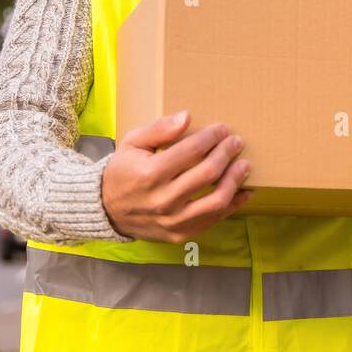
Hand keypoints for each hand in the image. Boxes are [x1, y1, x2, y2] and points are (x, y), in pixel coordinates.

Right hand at [101, 110, 252, 242]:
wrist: (107, 210)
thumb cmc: (123, 171)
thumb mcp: (132, 143)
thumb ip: (159, 129)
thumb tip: (187, 117)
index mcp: (150, 174)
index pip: (192, 151)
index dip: (212, 137)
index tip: (223, 129)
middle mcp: (163, 199)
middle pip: (208, 173)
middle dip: (227, 153)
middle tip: (236, 142)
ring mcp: (173, 220)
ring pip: (217, 200)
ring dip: (235, 180)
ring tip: (244, 165)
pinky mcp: (181, 234)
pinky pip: (214, 219)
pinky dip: (233, 205)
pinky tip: (244, 191)